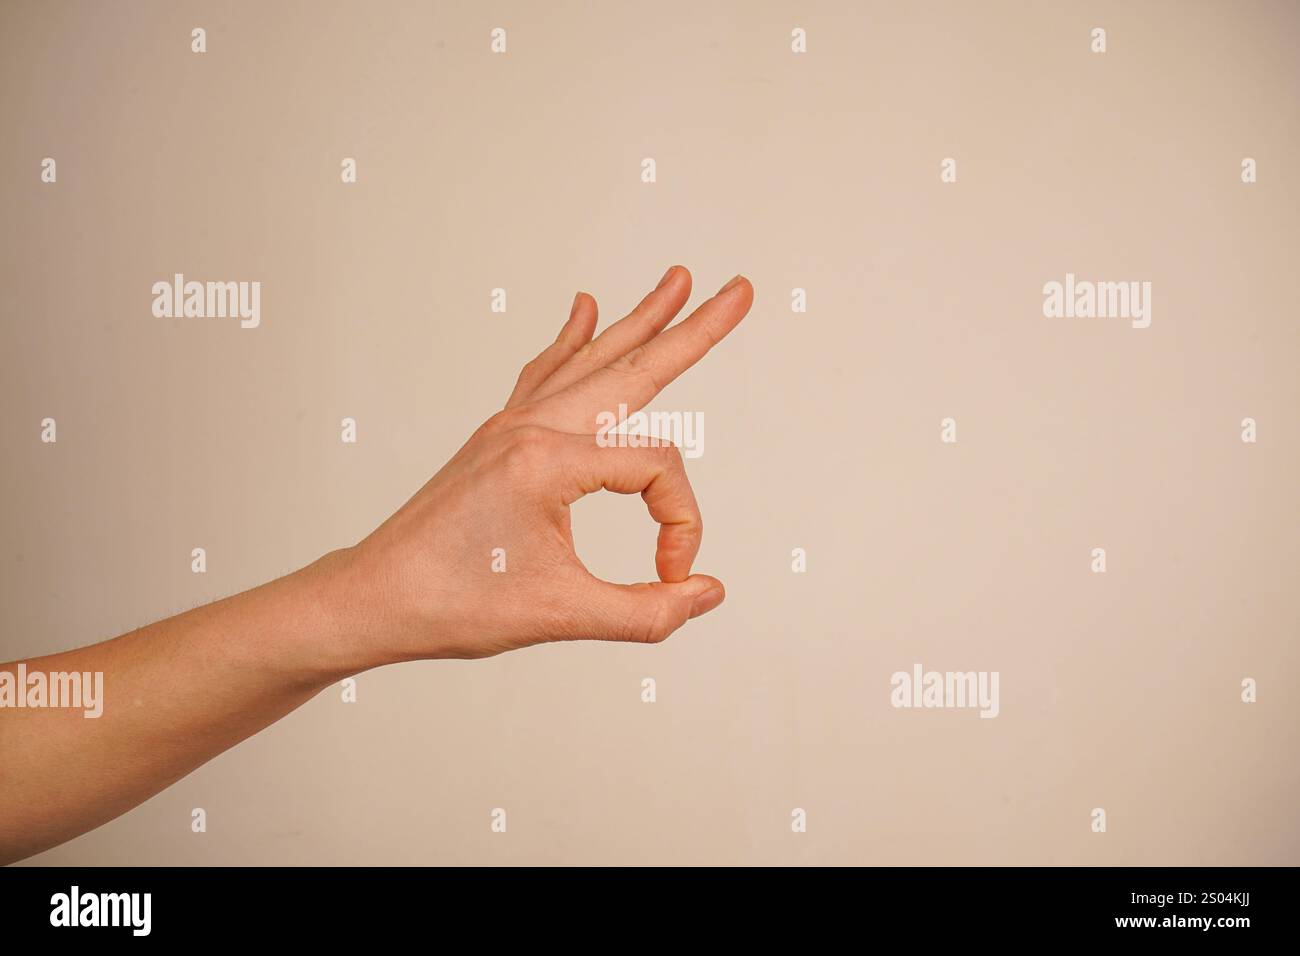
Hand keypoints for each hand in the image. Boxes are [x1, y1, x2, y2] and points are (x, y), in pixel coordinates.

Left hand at [335, 266, 753, 662]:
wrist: (373, 598)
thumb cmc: (453, 605)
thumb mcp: (558, 615)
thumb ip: (645, 612)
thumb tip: (707, 592)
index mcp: (547, 461)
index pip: (655, 470)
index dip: (681, 526)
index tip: (669, 576)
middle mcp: (531, 429)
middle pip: (632, 371)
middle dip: (691, 330)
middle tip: (739, 289)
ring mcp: (511, 426)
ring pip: (591, 363)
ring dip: (638, 323)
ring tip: (676, 280)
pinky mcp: (499, 437)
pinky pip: (545, 375)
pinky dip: (572, 341)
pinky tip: (584, 309)